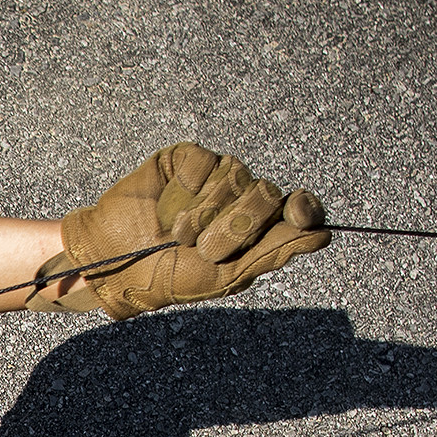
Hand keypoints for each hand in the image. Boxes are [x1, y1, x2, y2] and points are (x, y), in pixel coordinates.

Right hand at [56, 143, 328, 318]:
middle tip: (203, 249)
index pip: (297, 209)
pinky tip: (168, 208)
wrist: (113, 261)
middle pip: (269, 194)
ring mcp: (215, 177)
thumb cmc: (166, 275)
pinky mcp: (187, 160)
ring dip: (204, 215)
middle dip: (237, 227)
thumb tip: (323, 235)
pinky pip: (205, 163)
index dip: (306, 209)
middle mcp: (241, 198)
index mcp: (257, 230)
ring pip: (237, 177)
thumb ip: (272, 252)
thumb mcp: (224, 275)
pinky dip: (186, 192)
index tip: (302, 213)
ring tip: (177, 234)